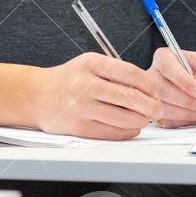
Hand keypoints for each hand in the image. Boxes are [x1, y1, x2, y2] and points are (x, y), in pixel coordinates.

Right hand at [32, 53, 162, 139]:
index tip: (157, 90)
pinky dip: (126, 132)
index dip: (149, 84)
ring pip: (122, 117)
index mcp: (92, 64)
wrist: (37, 95)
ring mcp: (81, 107)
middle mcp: (85, 84)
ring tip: (145, 118)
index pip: (130, 73)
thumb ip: (117, 72)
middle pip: (128, 97)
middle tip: (158, 109)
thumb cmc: (70, 79)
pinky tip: (131, 128)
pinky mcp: (78, 127)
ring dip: (140, 120)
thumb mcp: (91, 63)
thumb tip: (150, 87)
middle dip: (150, 105)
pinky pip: (110, 132)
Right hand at [150, 48, 195, 126]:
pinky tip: (195, 116)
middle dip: (187, 101)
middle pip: (162, 90)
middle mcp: (153, 75)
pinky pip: (164, 120)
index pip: (167, 67)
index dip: (183, 81)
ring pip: (162, 107)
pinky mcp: (155, 112)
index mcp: (165, 57)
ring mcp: (151, 95)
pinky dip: (183, 121)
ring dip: (186, 113)